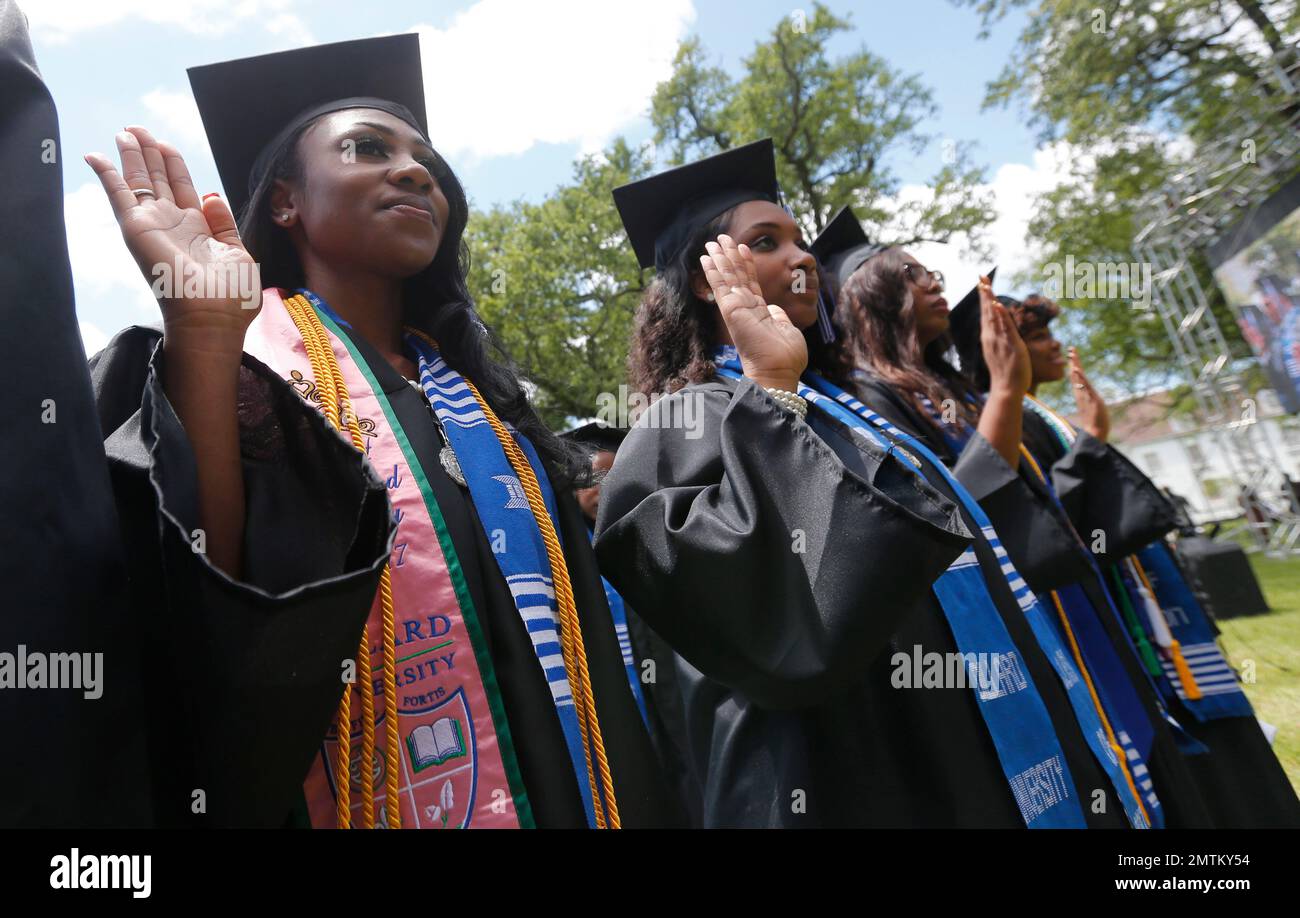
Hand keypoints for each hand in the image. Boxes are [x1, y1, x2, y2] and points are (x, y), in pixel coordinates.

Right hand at [85, 126, 259, 351]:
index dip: (172, 164)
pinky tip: (94, 155)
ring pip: (138, 180)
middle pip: (157, 178)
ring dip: (132, 155)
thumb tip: (211, 195)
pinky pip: (118, 195)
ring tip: (125, 131)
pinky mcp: (136, 228)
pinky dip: (106, 174)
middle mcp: (172, 223)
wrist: (211, 319)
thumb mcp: (237, 253)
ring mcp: (153, 224)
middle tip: (138, 128)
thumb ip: (225, 224)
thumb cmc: (231, 297)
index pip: (181, 187)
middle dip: (149, 152)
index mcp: (197, 228)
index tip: (164, 144)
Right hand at [700, 234, 806, 392]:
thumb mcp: (786, 329)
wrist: (778, 371)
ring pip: (727, 277)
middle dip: (729, 255)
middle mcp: (745, 308)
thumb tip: (775, 308)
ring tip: (714, 240)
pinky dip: (713, 271)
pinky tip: (706, 257)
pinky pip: (720, 286)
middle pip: (736, 276)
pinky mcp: (731, 310)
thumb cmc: (786, 357)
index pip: (750, 283)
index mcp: (758, 312)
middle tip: (721, 238)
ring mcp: (737, 309)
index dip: (746, 264)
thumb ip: (778, 315)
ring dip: (720, 257)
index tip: (742, 247)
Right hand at [978, 276, 1029, 398]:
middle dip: (984, 293)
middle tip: (981, 276)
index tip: (981, 282)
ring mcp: (1000, 341)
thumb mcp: (999, 351)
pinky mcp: (1010, 346)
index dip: (984, 297)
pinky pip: (1006, 328)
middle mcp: (991, 337)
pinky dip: (1001, 317)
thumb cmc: (1005, 373)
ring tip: (986, 285)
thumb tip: (998, 330)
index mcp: (989, 337)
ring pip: (994, 316)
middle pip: (987, 310)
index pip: (986, 312)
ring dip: (989, 300)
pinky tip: (997, 305)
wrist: (1006, 389)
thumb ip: (998, 338)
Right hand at [1069, 347, 1109, 441]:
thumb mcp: (1092, 408)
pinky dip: (1080, 377)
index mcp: (1081, 394)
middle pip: (1076, 374)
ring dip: (1075, 366)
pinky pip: (1084, 386)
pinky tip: (1076, 370)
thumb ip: (1089, 401)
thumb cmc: (1094, 423)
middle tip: (1071, 349)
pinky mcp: (1091, 399)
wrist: (1095, 433)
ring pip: (1078, 378)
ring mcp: (1085, 396)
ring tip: (1073, 355)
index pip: (1076, 377)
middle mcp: (1081, 393)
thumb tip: (1089, 399)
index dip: (1075, 366)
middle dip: (1074, 362)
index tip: (1072, 354)